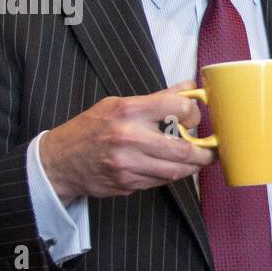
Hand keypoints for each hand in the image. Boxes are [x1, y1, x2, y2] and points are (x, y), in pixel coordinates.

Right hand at [39, 80, 213, 201]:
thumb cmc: (91, 128)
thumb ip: (157, 98)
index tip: (196, 117)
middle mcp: (128, 137)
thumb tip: (189, 87)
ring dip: (190, 167)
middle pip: (182, 148)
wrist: (60, 160)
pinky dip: (170, 175)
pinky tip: (170, 167)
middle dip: (203, 152)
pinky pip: (160, 182)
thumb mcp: (118, 104)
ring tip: (196, 161)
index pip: (176, 107)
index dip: (194, 113)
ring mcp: (127, 163)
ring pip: (175, 170)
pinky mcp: (127, 183)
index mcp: (128, 110)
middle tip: (210, 151)